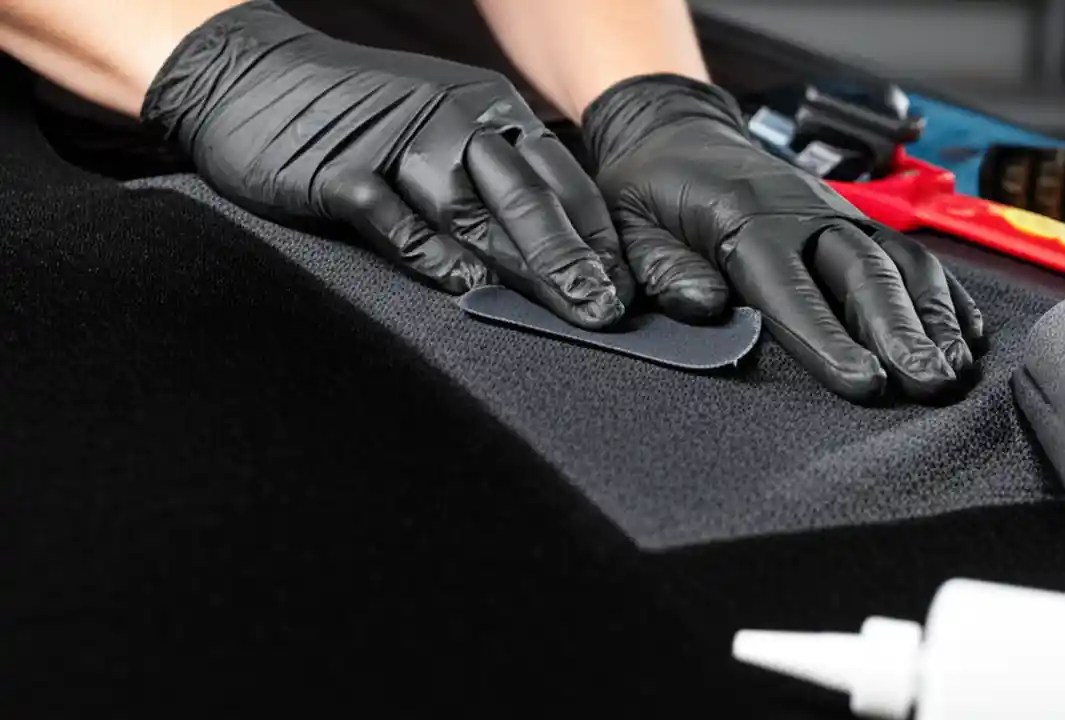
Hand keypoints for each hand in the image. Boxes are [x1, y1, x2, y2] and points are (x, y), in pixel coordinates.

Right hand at [142, 0, 630, 327]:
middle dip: (572, 258)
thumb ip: (490, 184)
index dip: (595, 236)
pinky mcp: (342, 170)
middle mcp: (453, 120)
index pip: (560, 178)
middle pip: (527, 197)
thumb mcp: (439, 131)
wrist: (251, 78)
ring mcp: (397, 143)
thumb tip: (554, 251)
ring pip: (473, 212)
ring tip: (565, 311)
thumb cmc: (358, 117)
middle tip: (607, 310)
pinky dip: (436, 259)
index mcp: (487, 110)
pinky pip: (398, 222)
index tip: (624, 288)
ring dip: (523, 266)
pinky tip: (471, 292)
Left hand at [584, 75, 983, 402]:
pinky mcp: (853, 217)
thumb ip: (665, 270)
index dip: (830, 340)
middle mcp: (802, 211)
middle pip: (864, 273)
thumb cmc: (650, 188)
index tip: (865, 384)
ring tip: (955, 370)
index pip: (791, 288)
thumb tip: (706, 310)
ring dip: (932, 317)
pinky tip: (964, 332)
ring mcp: (835, 211)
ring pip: (899, 262)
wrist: (674, 132)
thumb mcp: (629, 227)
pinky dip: (942, 293)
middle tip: (930, 385)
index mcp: (742, 216)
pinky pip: (909, 252)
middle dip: (903, 333)